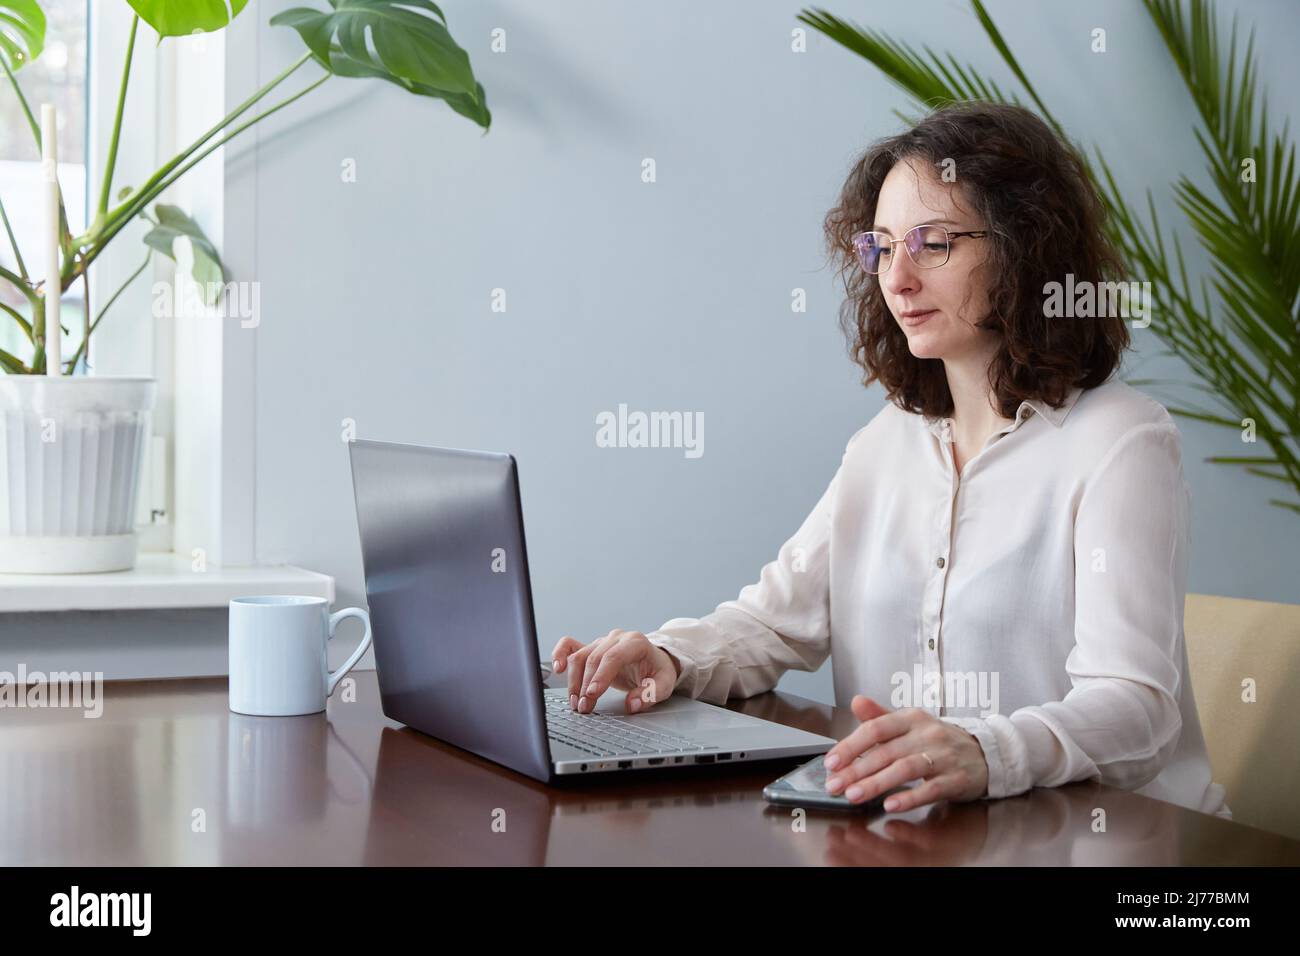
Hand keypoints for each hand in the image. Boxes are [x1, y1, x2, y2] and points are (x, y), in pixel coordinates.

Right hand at [550, 630, 678, 714]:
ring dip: (574, 681)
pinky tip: (557, 668)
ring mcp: (601, 641)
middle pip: (594, 658)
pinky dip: (560, 654)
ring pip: (580, 656)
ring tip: (576, 702)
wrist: (654, 661)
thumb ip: (650, 694)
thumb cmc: (658, 671)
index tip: (593, 694)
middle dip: (586, 685)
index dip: (601, 676)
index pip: (614, 656)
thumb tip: (632, 704)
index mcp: (635, 642)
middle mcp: (616, 638)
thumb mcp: (663, 684)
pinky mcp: (591, 647)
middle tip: (584, 707)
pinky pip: (570, 645)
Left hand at [821, 696, 988, 811]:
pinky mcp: (956, 778)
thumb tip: (856, 702)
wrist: (985, 754)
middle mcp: (927, 734)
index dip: (851, 745)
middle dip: (856, 770)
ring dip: (876, 783)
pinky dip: (909, 797)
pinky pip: (930, 789)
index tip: (831, 762)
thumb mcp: (911, 724)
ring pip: (905, 769)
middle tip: (835, 785)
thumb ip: (881, 717)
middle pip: (886, 752)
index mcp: (912, 718)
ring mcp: (943, 756)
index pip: (876, 729)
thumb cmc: (939, 741)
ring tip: (854, 795)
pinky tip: (890, 804)